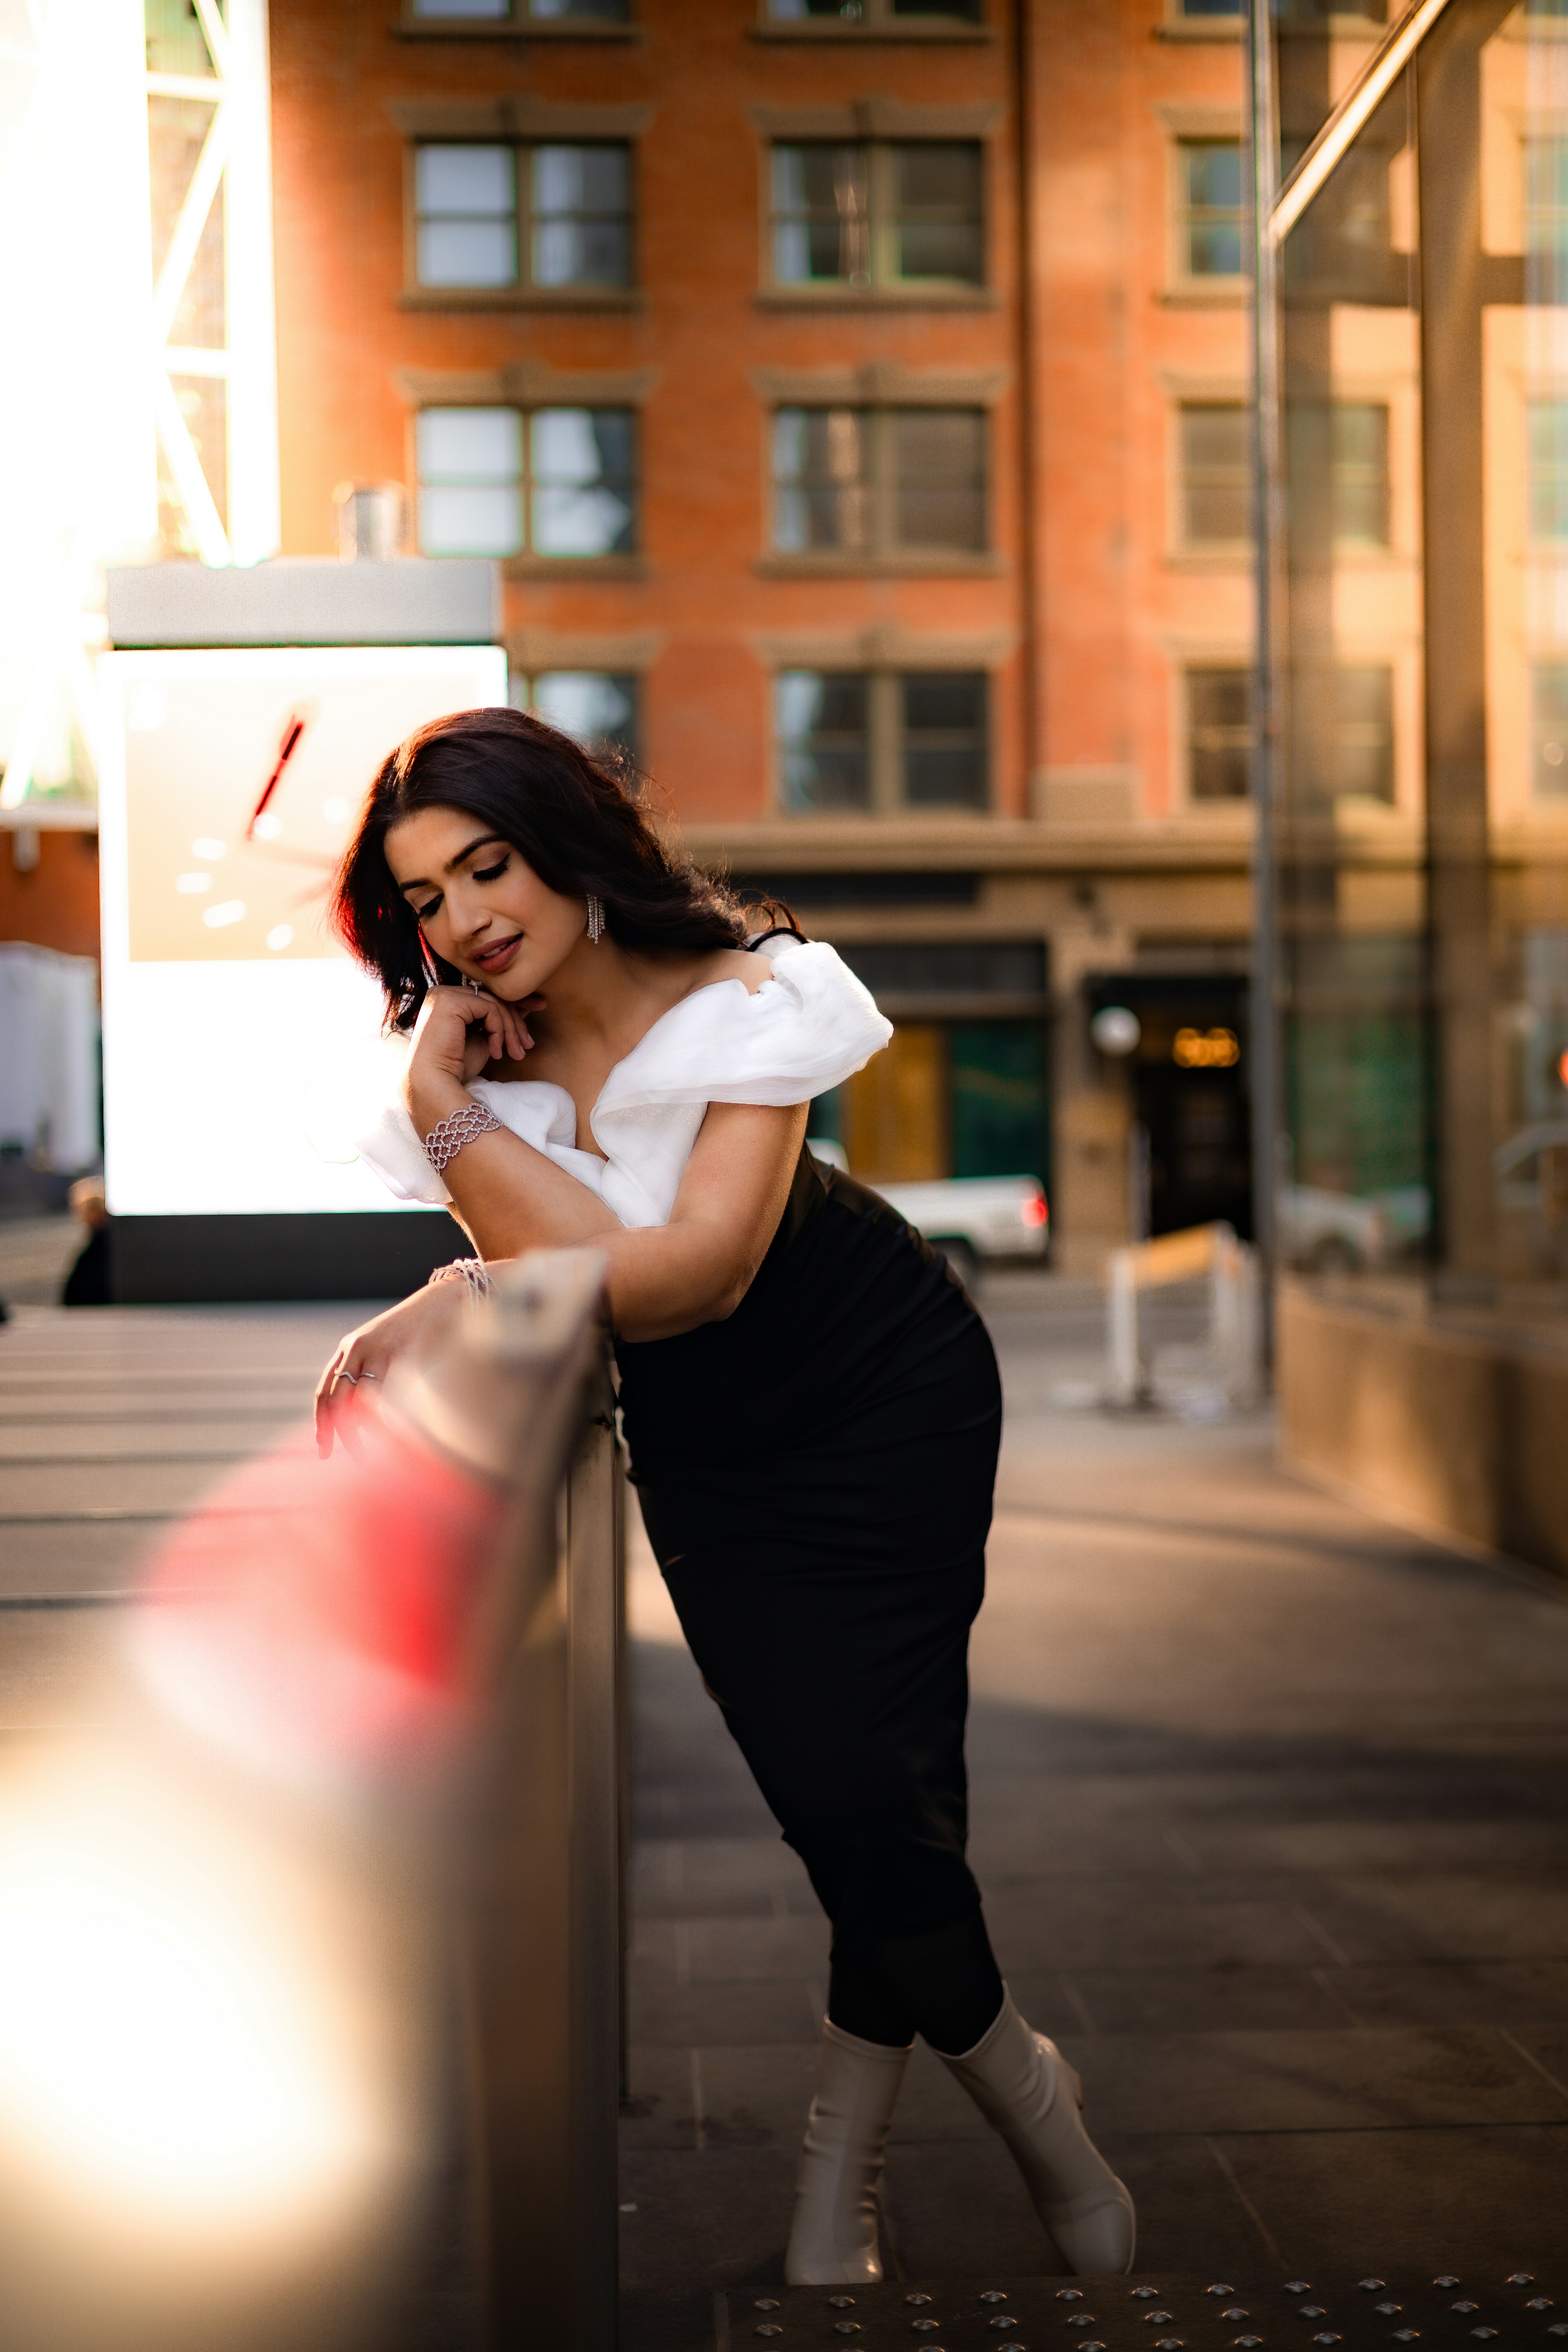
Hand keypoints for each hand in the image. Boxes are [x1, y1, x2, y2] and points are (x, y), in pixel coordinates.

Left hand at [314, 1279, 465, 1457]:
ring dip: (353, 1431)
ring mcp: (376, 1350)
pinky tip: (381, 1435)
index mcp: (349, 1348)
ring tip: (360, 1453)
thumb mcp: (387, 1350)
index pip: (324, 1391)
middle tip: (329, 1454)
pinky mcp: (397, 1352)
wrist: (444, 1301)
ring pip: (353, 1399)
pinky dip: (376, 1418)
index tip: (323, 1446)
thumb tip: (365, 1418)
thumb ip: (373, 1374)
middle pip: (332, 1397)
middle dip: (330, 1430)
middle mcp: (356, 1348)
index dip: (320, 1421)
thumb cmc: (420, 1331)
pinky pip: (380, 1393)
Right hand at [405, 984, 543, 1106]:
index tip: (539, 1007)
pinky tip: (496, 1052)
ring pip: (494, 1003)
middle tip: (528, 1044)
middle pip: (492, 997)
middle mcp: (444, 992)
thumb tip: (524, 1006)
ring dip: (511, 1030)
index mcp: (449, 1000)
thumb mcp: (485, 1040)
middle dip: (517, 1020)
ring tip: (517, 1053)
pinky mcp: (450, 1001)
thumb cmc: (456, 1068)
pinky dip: (499, 1030)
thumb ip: (499, 1021)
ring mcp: (445, 994)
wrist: (435, 1084)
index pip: (487, 995)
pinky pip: (489, 1009)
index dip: (515, 1002)